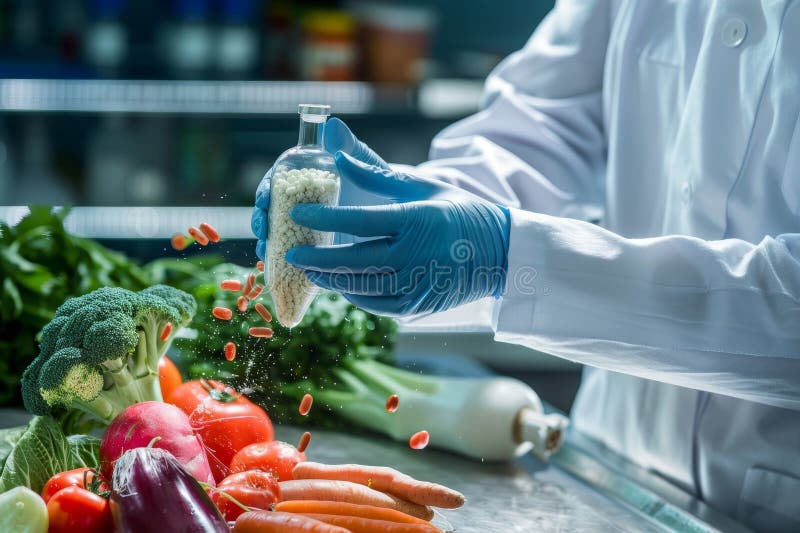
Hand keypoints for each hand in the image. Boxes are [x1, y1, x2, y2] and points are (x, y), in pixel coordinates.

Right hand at [251, 118, 383, 259]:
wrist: (415, 223)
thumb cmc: (396, 191)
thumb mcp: (378, 171)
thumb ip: (356, 153)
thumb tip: (333, 126)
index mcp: (319, 178)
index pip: (283, 179)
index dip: (269, 187)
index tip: (266, 198)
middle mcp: (312, 202)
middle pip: (276, 208)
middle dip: (263, 218)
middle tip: (262, 228)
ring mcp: (315, 228)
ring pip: (282, 234)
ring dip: (269, 242)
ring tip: (266, 250)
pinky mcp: (322, 253)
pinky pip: (298, 257)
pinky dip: (284, 262)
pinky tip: (279, 269)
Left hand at [286, 151, 510, 316]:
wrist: (499, 253)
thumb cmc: (457, 212)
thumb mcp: (419, 186)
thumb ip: (374, 170)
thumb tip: (335, 144)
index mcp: (416, 220)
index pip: (361, 221)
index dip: (326, 218)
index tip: (298, 212)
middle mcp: (416, 255)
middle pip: (355, 260)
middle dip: (318, 258)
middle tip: (292, 252)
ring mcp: (417, 284)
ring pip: (362, 287)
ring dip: (331, 279)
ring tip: (310, 269)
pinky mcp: (418, 306)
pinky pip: (377, 304)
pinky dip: (355, 294)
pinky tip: (340, 283)